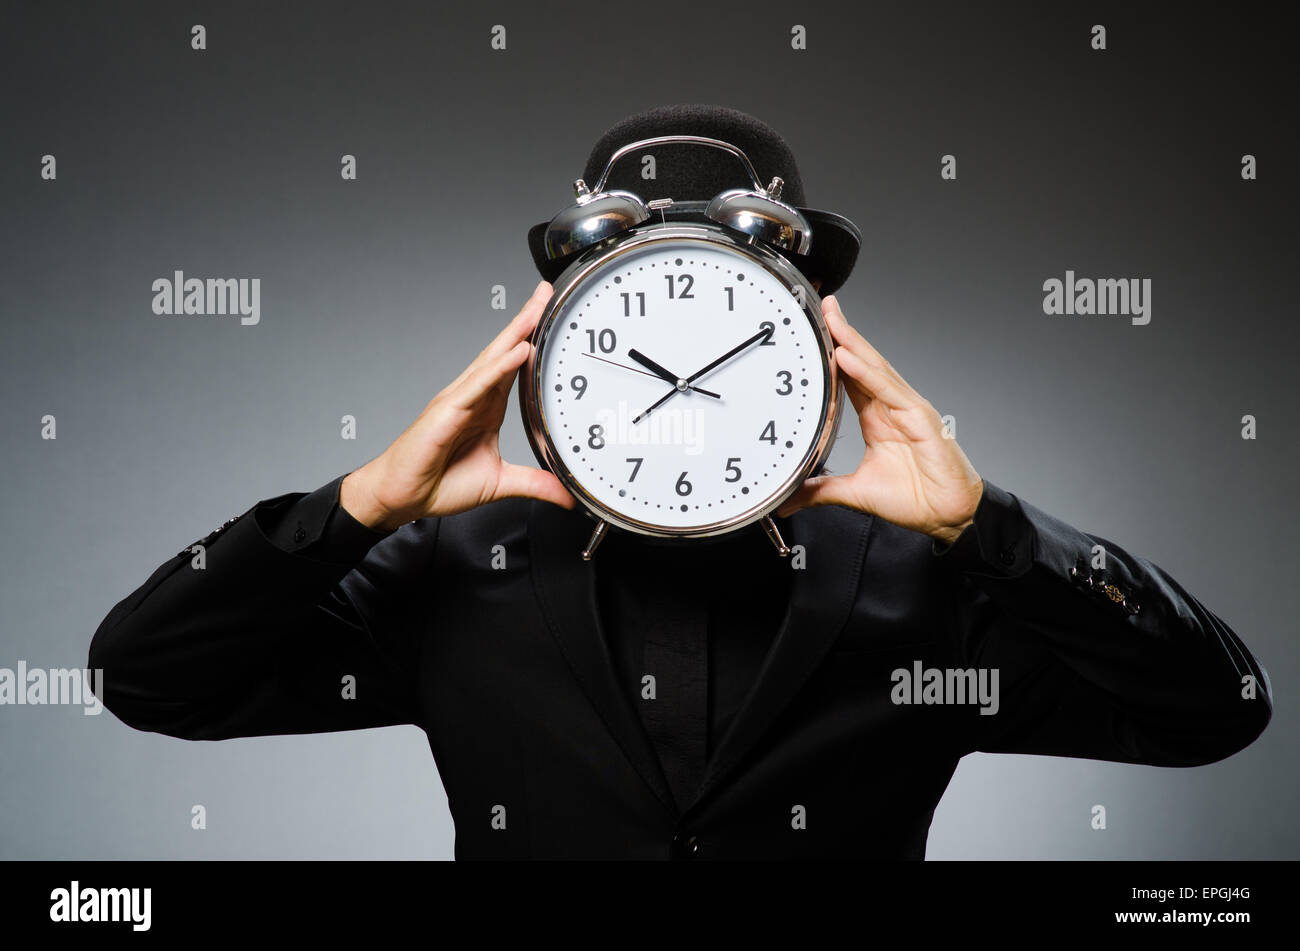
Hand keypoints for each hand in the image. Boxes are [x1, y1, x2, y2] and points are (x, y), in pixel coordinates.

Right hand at [340, 281, 575, 530]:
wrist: (402, 497)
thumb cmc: (439, 482)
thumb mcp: (500, 483)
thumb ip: (535, 484)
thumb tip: (567, 494)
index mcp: (487, 406)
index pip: (515, 365)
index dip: (533, 340)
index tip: (554, 317)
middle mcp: (474, 396)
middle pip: (505, 350)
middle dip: (527, 320)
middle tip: (548, 292)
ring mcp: (459, 400)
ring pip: (493, 359)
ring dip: (517, 332)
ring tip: (538, 308)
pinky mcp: (447, 411)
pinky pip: (479, 384)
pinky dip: (500, 367)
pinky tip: (520, 350)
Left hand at [776, 295, 983, 544]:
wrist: (947, 517)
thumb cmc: (914, 499)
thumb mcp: (854, 493)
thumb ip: (820, 490)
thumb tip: (787, 498)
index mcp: (876, 418)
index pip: (850, 377)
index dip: (833, 353)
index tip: (814, 332)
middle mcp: (891, 408)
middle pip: (862, 362)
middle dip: (842, 333)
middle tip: (822, 306)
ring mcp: (906, 410)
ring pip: (875, 369)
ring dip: (851, 342)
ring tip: (830, 320)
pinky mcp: (920, 419)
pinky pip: (889, 391)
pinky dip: (867, 373)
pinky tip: (847, 356)